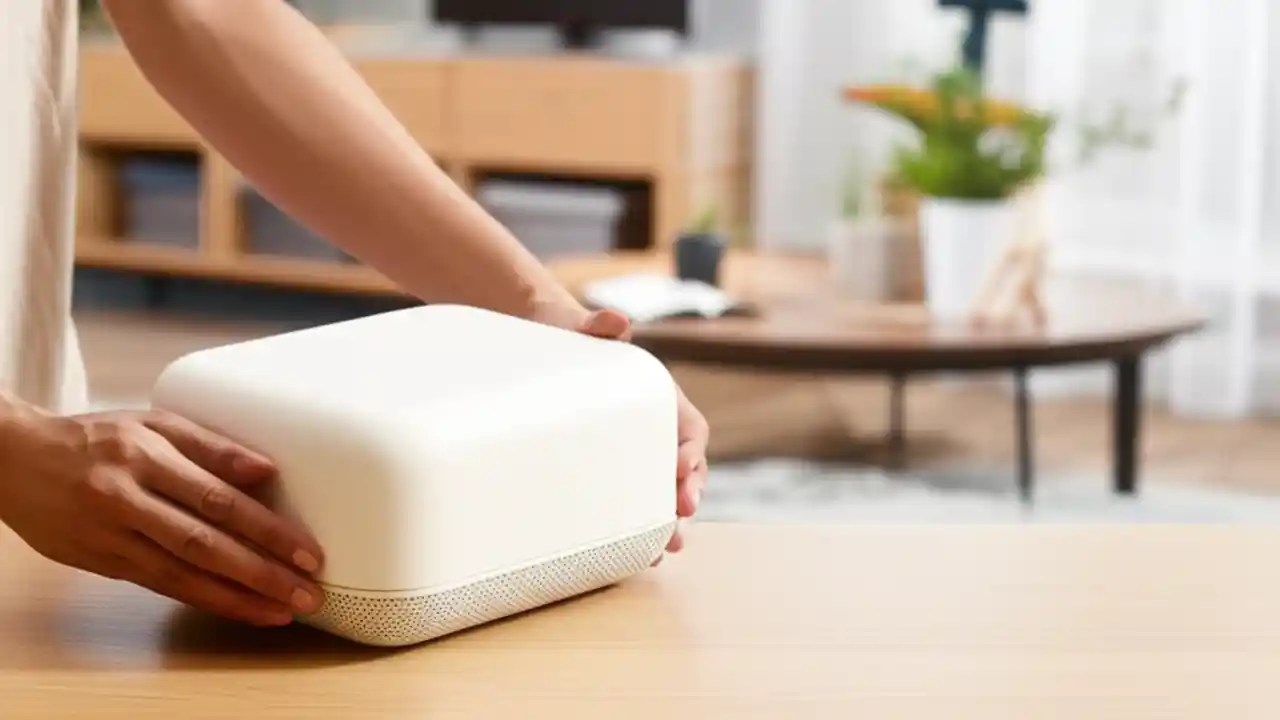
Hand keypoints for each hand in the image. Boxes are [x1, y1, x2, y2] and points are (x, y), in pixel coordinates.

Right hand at [0, 409, 324, 626]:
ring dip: (238, 597)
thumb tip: (267, 469)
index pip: (217, 498)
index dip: (265, 529)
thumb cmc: (97, 438)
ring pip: (182, 574)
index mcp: (146, 455)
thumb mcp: (154, 423)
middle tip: (306, 592)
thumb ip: (212, 446)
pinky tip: (239, 608)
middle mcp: (127, 498)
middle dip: (261, 572)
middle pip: (204, 543)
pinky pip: (160, 585)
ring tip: (283, 611)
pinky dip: (204, 600)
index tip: (306, 550)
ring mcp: (111, 535)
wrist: (15, 460)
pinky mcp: (101, 562)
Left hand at [568, 308, 710, 558]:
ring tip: (665, 549)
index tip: (680, 470)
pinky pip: (635, 499)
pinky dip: (639, 526)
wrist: (545, 344)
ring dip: (669, 522)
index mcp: (659, 398)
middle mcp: (654, 428)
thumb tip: (616, 322)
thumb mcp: (582, 327)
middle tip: (681, 522)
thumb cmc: (569, 335)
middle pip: (686, 470)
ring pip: (665, 492)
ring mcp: (636, 451)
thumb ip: (601, 325)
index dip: (692, 452)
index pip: (690, 430)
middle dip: (688, 498)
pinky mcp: (612, 468)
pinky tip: (634, 551)